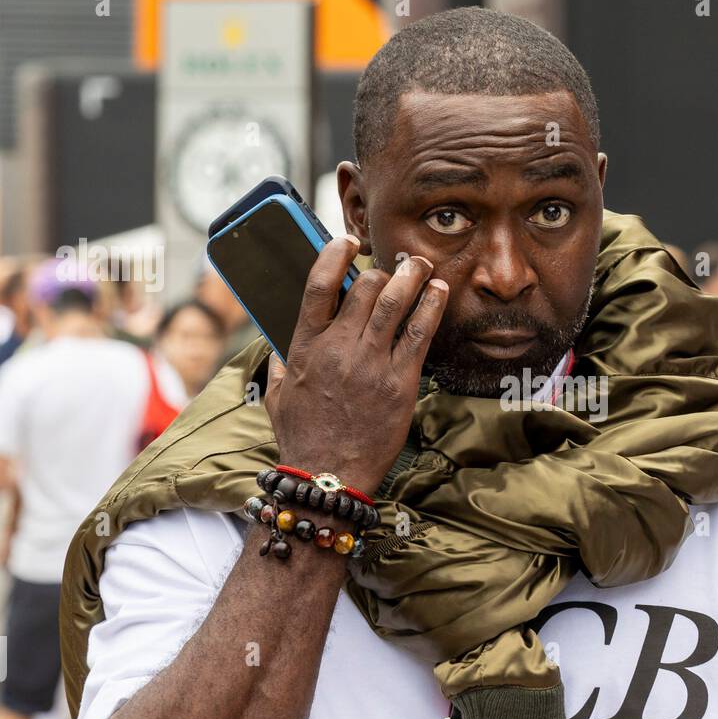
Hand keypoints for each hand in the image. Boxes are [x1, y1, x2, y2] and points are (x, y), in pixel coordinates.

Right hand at [263, 236, 448, 495]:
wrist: (327, 477)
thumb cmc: (302, 438)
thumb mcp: (277, 395)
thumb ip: (280, 363)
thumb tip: (280, 344)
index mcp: (304, 346)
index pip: (319, 284)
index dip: (335, 254)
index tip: (348, 241)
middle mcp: (338, 348)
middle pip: (365, 288)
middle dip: (383, 270)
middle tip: (397, 265)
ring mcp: (371, 363)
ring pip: (395, 301)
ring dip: (412, 275)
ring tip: (421, 264)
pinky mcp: (400, 382)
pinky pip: (420, 332)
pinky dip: (432, 305)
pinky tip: (439, 290)